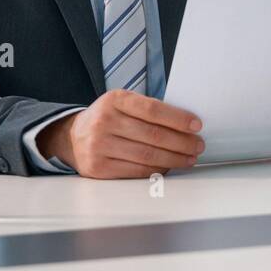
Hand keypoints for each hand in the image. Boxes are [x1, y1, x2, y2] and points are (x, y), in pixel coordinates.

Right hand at [38, 89, 204, 178]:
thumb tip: (186, 125)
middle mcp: (104, 121)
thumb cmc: (107, 118)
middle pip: (153, 135)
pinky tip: (169, 166)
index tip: (197, 125)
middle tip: (198, 146)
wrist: (72, 137)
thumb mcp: (122, 103)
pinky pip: (136, 171)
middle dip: (182, 142)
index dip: (178, 119)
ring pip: (147, 155)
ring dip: (174, 159)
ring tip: (188, 158)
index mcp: (115, 99)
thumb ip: (148, 109)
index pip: (153, 110)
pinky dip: (157, 170)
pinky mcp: (98, 167)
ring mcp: (99, 145)